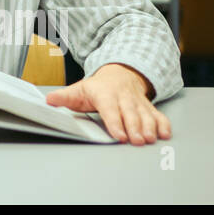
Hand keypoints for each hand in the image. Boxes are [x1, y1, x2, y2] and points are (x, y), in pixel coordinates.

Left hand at [44, 63, 171, 144]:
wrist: (120, 73)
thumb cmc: (98, 87)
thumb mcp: (79, 90)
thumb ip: (64, 97)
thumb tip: (49, 100)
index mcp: (105, 94)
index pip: (110, 109)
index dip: (115, 122)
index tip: (119, 135)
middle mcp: (123, 98)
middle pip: (130, 113)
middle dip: (134, 127)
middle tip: (137, 141)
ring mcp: (137, 102)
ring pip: (145, 114)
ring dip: (149, 127)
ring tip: (150, 139)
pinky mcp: (148, 107)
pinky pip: (158, 114)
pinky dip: (163, 124)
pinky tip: (165, 134)